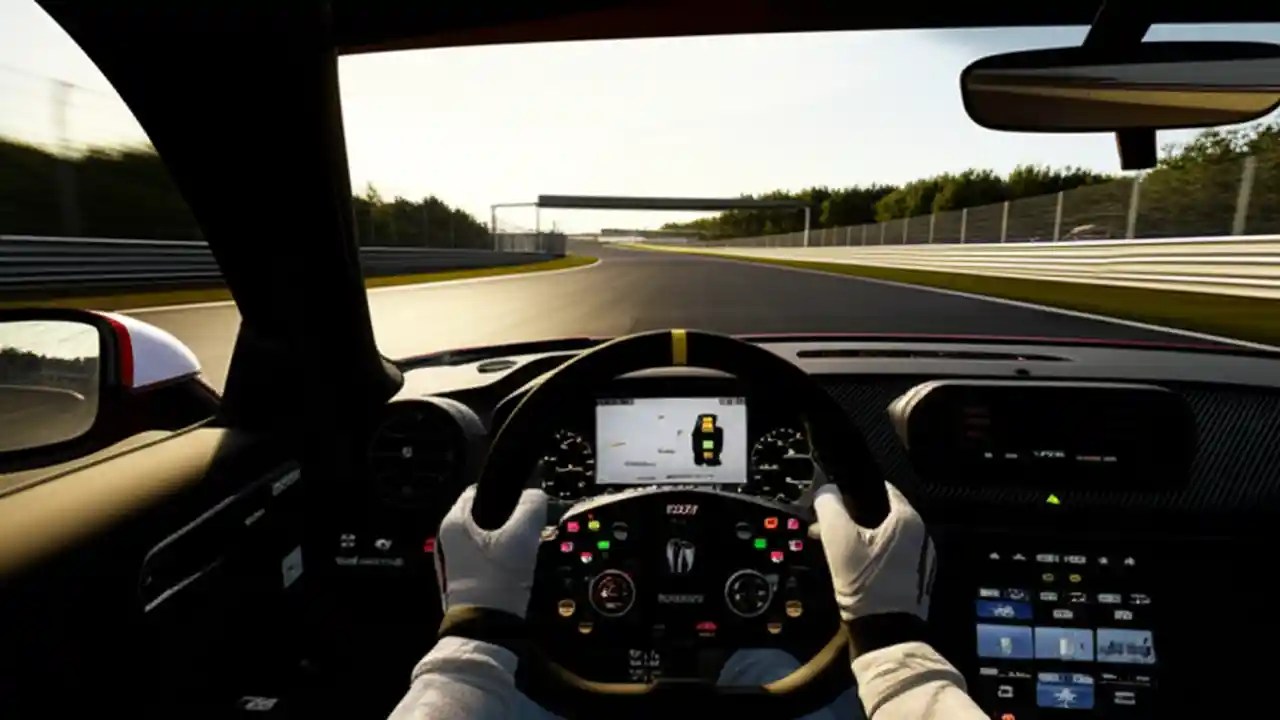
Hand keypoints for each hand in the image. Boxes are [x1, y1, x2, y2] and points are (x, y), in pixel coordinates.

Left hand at [433, 485, 548, 618]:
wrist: (485, 629)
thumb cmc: (498, 579)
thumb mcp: (522, 536)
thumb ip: (532, 506)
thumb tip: (535, 496)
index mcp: (454, 521)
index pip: (481, 489)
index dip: (506, 493)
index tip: (524, 507)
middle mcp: (447, 538)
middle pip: (484, 514)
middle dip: (508, 520)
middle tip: (527, 532)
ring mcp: (452, 560)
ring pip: (485, 537)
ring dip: (505, 541)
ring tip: (521, 553)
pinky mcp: (461, 578)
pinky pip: (483, 557)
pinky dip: (498, 558)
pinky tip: (512, 571)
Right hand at [811, 476, 935, 621]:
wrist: (887, 636)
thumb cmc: (864, 583)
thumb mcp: (838, 540)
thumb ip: (829, 506)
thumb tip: (826, 490)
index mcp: (908, 519)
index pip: (878, 488)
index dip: (849, 493)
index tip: (829, 506)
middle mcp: (921, 534)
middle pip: (879, 514)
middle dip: (848, 519)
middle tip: (824, 531)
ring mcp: (921, 558)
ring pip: (883, 536)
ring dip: (857, 538)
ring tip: (833, 552)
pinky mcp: (916, 578)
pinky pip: (890, 556)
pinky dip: (871, 556)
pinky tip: (852, 569)